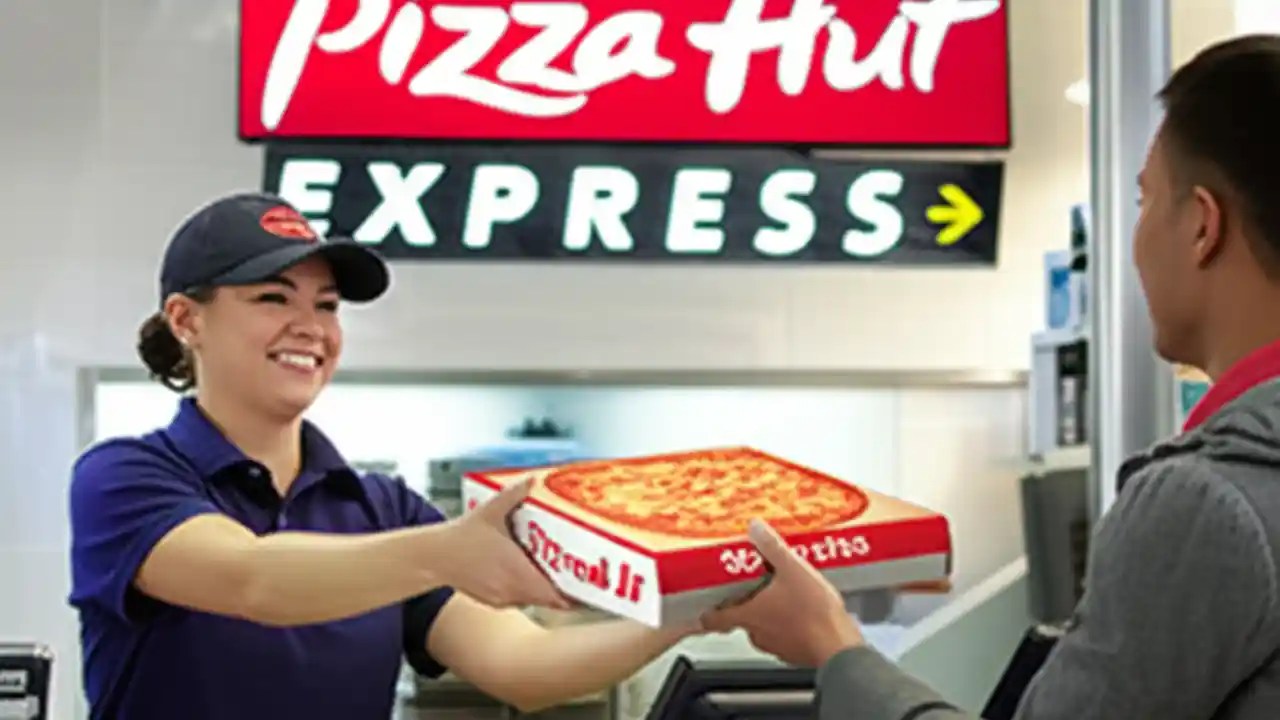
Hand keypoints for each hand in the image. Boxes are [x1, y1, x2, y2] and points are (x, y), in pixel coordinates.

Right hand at [435, 479, 572, 610]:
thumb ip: (514, 494)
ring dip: (545, 589)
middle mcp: (512, 592)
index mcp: (518, 573)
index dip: (576, 597)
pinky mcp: (493, 601)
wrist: (434, 557)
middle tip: (581, 575)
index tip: (590, 588)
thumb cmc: (462, 536)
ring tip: (560, 572)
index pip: (555, 597)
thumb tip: (533, 479)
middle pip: (549, 600)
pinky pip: (519, 599)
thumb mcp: (491, 511)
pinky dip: (528, 590)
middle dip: (565, 589)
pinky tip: (530, 573)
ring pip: (534, 600)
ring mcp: (502, 599)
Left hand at [700, 519, 864, 667]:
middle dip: (747, 601)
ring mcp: (776, 647)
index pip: (715, 619)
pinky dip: (788, 624)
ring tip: (782, 593)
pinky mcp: (794, 654)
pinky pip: (784, 636)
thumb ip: (772, 547)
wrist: (839, 646)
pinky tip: (802, 610)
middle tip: (754, 584)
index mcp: (749, 614)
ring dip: (769, 613)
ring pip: (763, 627)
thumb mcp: (792, 569)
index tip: (705, 604)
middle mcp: (758, 634)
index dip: (708, 612)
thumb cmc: (813, 611)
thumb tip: (754, 526)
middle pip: (741, 618)